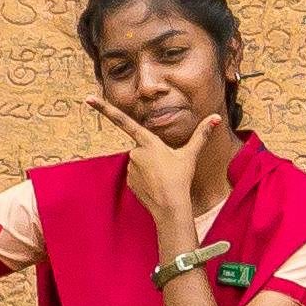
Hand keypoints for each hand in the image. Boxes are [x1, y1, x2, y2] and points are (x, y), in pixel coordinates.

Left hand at [111, 99, 217, 233]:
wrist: (170, 206)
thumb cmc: (181, 178)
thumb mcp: (191, 154)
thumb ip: (202, 134)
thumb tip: (217, 117)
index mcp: (147, 141)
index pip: (123, 120)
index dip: (105, 108)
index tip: (89, 98)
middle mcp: (135, 152)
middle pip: (142, 147)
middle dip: (153, 154)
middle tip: (167, 167)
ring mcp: (130, 167)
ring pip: (140, 161)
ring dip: (150, 167)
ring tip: (163, 178)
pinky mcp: (128, 181)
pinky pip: (136, 174)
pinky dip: (145, 178)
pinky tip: (155, 186)